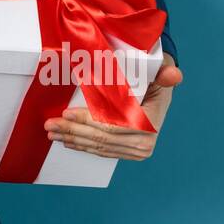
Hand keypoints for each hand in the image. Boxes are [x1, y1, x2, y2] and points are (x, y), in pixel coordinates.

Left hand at [43, 53, 182, 159]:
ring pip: (99, 147)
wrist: (159, 90)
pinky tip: (68, 141)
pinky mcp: (128, 153)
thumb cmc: (155, 76)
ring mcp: (137, 151)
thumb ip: (165, 73)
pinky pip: (103, 151)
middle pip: (102, 138)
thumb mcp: (160, 70)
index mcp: (150, 123)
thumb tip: (174, 75)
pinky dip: (84, 145)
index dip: (88, 121)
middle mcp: (145, 142)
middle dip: (73, 131)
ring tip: (53, 132)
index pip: (114, 125)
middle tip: (49, 125)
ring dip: (74, 140)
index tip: (66, 114)